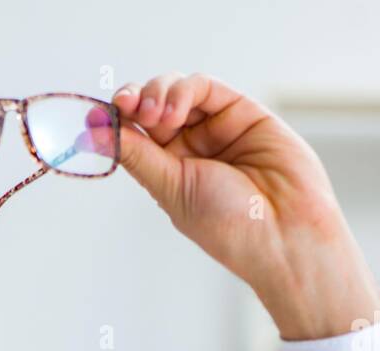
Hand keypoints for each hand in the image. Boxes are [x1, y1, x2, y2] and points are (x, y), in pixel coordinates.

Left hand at [110, 72, 379, 340]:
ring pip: (176, 91)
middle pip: (152, 106)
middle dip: (135, 100)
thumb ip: (138, 155)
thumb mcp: (172, 188)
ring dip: (158, 93)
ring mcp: (217, 128)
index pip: (135, 134)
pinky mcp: (242, 111)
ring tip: (157, 114)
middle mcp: (191, 148)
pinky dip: (184, 90)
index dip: (117, 120)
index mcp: (169, 171)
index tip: (102, 114)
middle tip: (128, 107)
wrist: (283, 233)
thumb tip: (96, 131)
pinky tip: (176, 109)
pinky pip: (205, 87)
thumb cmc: (229, 225)